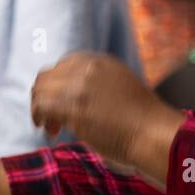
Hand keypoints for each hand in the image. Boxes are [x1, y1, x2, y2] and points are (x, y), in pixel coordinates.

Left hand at [30, 52, 186, 190]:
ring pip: (40, 90)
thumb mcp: (121, 88)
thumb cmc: (144, 121)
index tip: (59, 103)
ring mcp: (80, 86)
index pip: (63, 65)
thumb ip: (98, 86)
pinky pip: (42, 106)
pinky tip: (51, 131)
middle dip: (44, 96)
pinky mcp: (74, 106)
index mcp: (101, 61)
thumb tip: (77, 99)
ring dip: (40, 109)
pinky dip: (40, 118)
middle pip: (47, 76)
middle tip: (50, 119)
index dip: (56, 85)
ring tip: (50, 128)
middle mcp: (88, 68)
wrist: (154, 134)